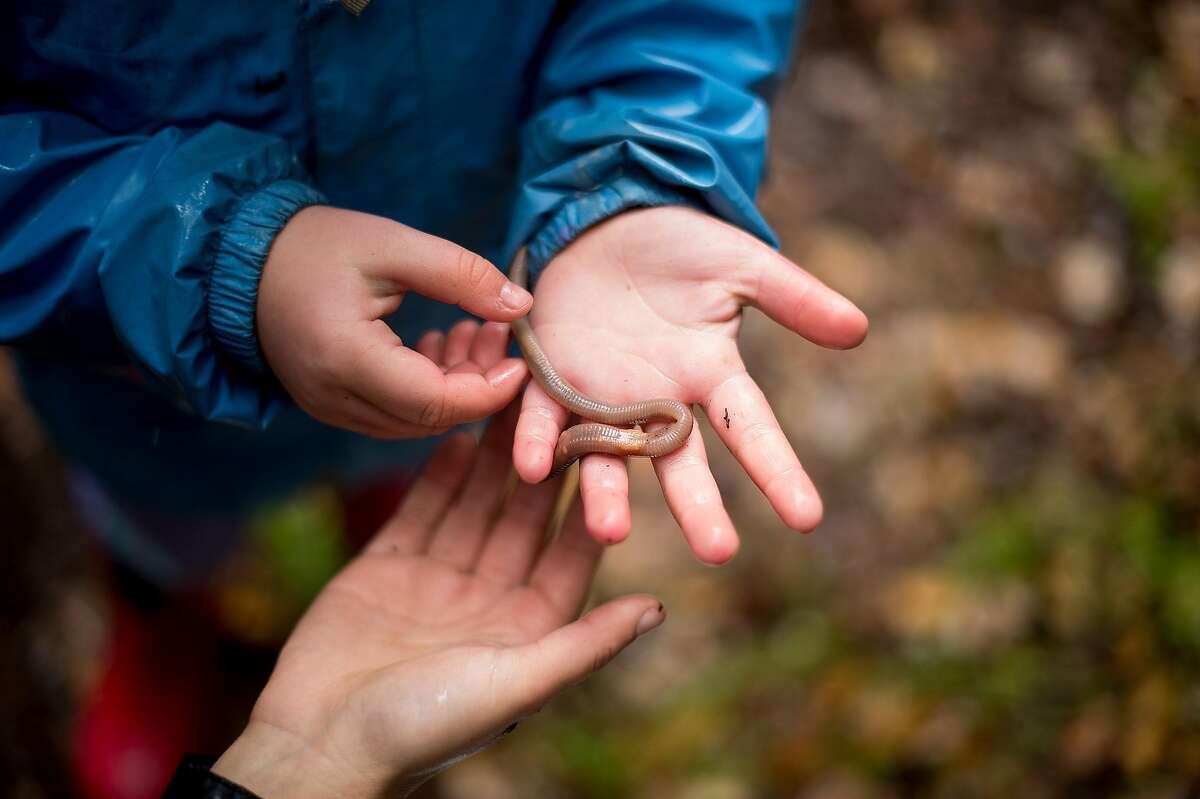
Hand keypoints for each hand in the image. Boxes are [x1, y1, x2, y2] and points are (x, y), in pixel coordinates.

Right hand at [212, 408, 663, 797]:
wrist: (320, 741)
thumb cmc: (426, 727)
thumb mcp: (518, 684)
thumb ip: (585, 643)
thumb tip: (658, 609)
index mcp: (527, 629)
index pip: (569, 554)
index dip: (587, 505)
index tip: (607, 452)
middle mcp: (488, 600)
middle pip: (521, 520)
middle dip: (540, 466)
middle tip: (556, 407)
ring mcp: (437, 582)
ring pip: (473, 507)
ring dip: (491, 460)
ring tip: (509, 406)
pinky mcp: (387, 569)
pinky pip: (421, 513)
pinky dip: (439, 477)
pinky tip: (457, 436)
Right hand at [258, 206, 531, 436]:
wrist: (243, 262)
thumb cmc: (316, 246)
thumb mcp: (392, 245)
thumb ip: (460, 274)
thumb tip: (520, 307)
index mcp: (345, 357)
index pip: (433, 401)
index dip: (488, 390)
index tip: (519, 358)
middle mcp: (333, 397)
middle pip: (428, 419)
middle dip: (477, 386)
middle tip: (497, 333)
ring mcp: (328, 409)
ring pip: (414, 423)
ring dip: (455, 387)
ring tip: (470, 331)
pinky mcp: (330, 407)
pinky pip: (394, 416)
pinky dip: (427, 390)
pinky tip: (436, 345)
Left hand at [512, 207, 867, 563]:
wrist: (603, 220)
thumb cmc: (677, 245)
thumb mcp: (739, 263)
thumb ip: (794, 296)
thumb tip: (860, 329)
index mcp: (707, 374)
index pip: (750, 429)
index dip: (778, 471)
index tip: (808, 519)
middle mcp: (656, 400)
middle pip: (679, 462)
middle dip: (697, 507)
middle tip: (718, 553)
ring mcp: (600, 396)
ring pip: (604, 456)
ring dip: (605, 494)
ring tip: (610, 532)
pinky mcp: (546, 377)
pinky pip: (538, 415)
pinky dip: (535, 439)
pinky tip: (533, 467)